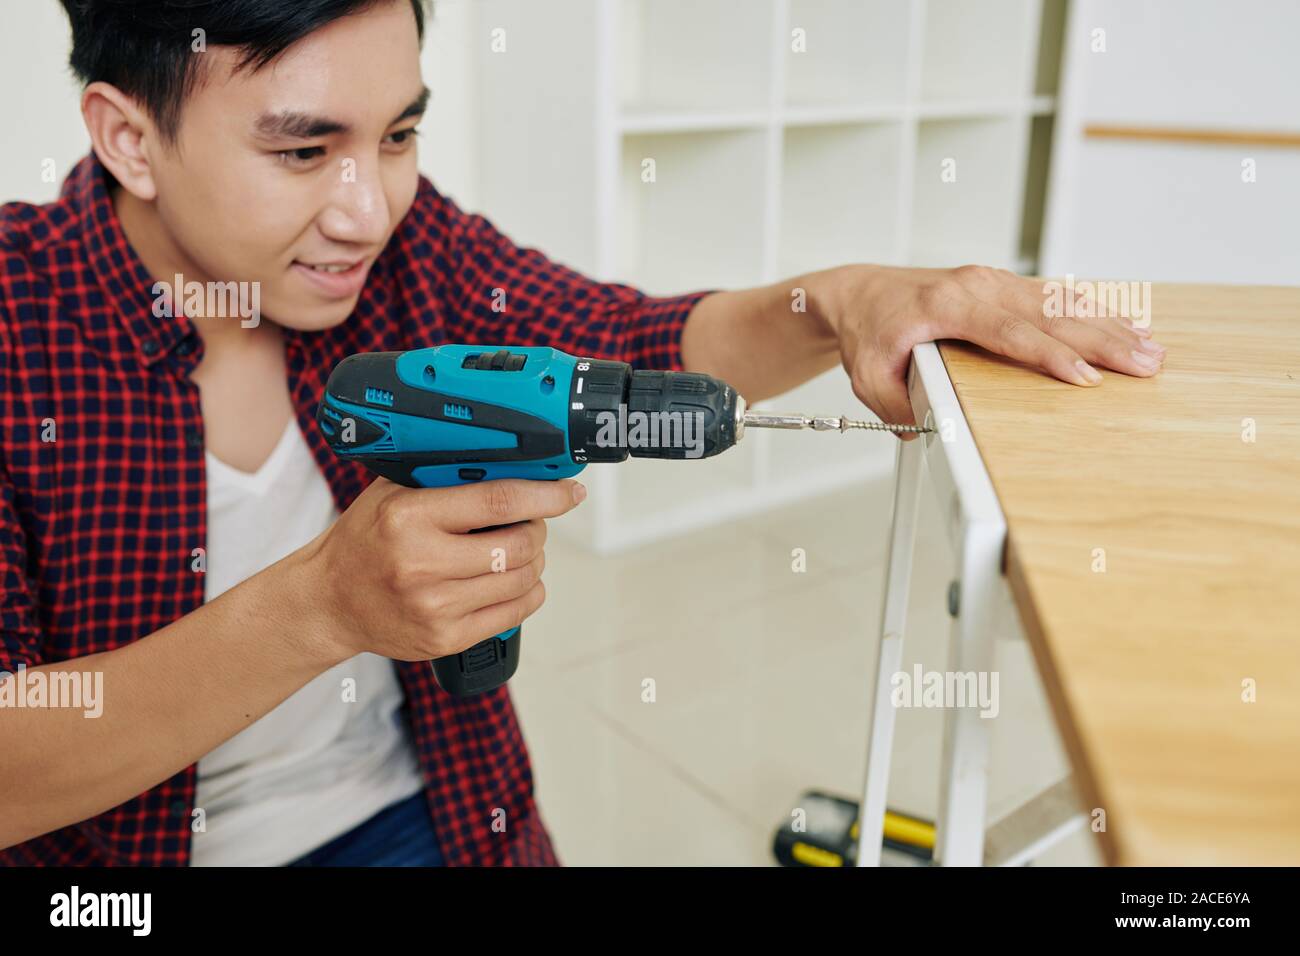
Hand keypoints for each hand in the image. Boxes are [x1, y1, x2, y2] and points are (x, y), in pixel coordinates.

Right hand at [301, 476, 585, 663]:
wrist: (327, 601)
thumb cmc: (365, 540)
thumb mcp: (393, 493)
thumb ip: (444, 476)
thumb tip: (511, 462)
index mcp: (409, 517)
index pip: (498, 502)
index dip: (545, 495)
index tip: (569, 492)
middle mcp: (422, 564)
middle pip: (520, 545)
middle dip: (537, 530)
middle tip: (530, 523)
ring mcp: (435, 607)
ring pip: (523, 580)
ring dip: (534, 562)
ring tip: (517, 551)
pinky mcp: (445, 639)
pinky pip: (514, 614)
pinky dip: (527, 593)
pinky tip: (513, 581)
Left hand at [815, 264, 1166, 429]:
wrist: (860, 292)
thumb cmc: (869, 333)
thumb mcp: (868, 377)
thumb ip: (896, 406)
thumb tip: (927, 432)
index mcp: (947, 306)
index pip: (1010, 334)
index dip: (1051, 357)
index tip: (1086, 378)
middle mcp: (976, 286)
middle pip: (1050, 315)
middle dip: (1102, 340)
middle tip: (1145, 363)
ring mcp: (992, 282)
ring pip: (1059, 302)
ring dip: (1108, 323)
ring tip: (1150, 346)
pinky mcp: (1001, 285)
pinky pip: (1053, 296)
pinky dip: (1091, 309)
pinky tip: (1123, 323)